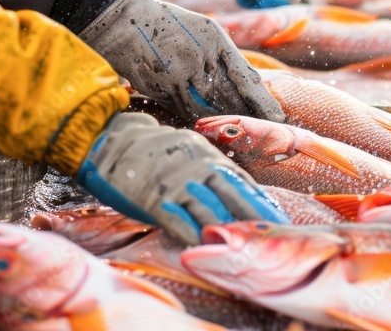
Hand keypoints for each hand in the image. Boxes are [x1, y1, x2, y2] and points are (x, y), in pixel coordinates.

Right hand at [76, 113, 288, 244]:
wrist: (113, 141)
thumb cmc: (155, 152)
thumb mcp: (189, 152)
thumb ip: (211, 172)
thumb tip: (237, 196)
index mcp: (207, 156)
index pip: (241, 181)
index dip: (260, 202)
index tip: (278, 219)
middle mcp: (196, 168)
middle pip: (232, 197)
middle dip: (253, 220)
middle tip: (269, 238)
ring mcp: (175, 183)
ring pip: (208, 212)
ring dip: (225, 233)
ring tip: (242, 250)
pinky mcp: (153, 197)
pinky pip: (176, 220)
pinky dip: (190, 235)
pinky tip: (202, 247)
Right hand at [79, 0, 284, 121]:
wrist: (123, 22)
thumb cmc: (169, 25)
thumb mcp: (206, 31)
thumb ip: (227, 58)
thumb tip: (251, 86)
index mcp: (216, 41)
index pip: (247, 79)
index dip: (263, 103)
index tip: (278, 118)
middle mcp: (199, 59)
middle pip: (231, 99)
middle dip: (249, 118)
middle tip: (266, 134)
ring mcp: (178, 75)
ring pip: (208, 110)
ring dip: (225, 124)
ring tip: (241, 135)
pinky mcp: (160, 89)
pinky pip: (185, 111)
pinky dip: (199, 120)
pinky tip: (210, 128)